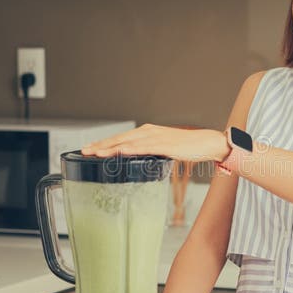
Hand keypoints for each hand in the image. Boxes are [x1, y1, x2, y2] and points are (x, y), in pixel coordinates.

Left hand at [81, 123, 230, 162]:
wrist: (207, 143)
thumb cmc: (188, 147)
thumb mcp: (164, 149)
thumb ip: (150, 152)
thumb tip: (138, 160)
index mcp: (147, 133)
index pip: (121, 138)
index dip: (105, 143)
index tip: (90, 148)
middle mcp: (149, 132)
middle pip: (120, 138)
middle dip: (101, 144)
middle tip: (85, 150)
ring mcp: (156, 137)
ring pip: (128, 142)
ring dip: (111, 147)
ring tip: (96, 152)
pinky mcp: (165, 145)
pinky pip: (145, 147)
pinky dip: (131, 149)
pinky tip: (121, 152)